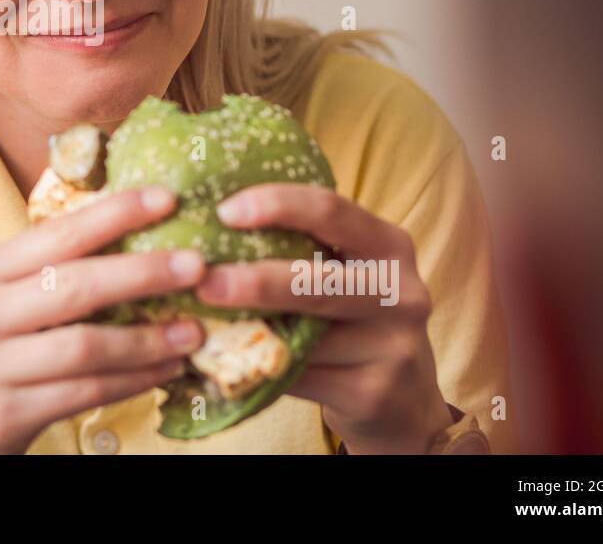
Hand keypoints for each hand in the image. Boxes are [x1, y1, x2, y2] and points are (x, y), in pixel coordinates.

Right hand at [0, 186, 208, 453]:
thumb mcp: (4, 302)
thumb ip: (53, 271)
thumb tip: (143, 236)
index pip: (56, 233)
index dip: (115, 213)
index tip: (167, 198)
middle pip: (73, 286)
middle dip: (143, 272)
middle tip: (197, 265)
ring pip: (83, 345)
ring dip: (147, 339)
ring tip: (194, 331)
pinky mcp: (3, 412)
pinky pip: (83, 392)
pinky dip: (132, 380)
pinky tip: (166, 369)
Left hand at [194, 183, 453, 453]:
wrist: (404, 399)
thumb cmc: (354, 318)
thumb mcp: (345, 272)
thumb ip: (300, 248)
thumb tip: (210, 225)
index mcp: (389, 247)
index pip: (331, 211)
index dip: (276, 205)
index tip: (224, 211)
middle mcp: (401, 293)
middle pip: (316, 281)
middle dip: (253, 280)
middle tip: (202, 280)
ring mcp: (392, 347)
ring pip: (304, 337)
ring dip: (245, 331)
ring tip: (199, 324)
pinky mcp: (373, 393)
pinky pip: (300, 378)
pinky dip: (257, 368)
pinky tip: (225, 359)